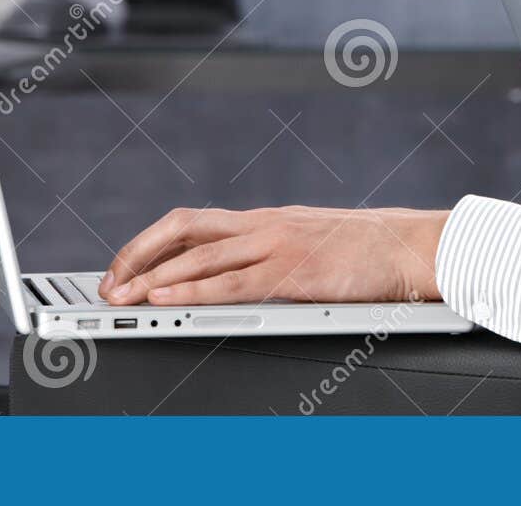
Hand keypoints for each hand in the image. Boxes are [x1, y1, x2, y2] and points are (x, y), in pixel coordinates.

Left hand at [98, 205, 448, 305]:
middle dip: (137, 256)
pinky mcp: (293, 273)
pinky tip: (170, 300)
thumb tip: (240, 275)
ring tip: (123, 296)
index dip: (150, 243)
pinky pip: (233, 283)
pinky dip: (194, 291)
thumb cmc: (369, 250)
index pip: (192, 222)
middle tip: (109, 284)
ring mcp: (277, 245)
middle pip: (183, 228)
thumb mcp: (311, 241)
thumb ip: (275, 252)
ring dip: (153, 278)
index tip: (122, 265)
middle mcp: (264, 225)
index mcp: (266, 219)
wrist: (411, 246)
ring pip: (200, 255)